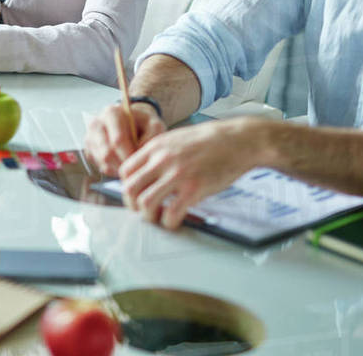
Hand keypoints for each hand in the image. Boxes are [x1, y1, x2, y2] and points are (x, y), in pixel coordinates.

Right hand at [84, 101, 164, 176]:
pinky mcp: (89, 149)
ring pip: (103, 161)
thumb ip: (152, 136)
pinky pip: (100, 166)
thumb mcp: (154, 125)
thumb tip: (139, 151)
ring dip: (119, 169)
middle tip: (136, 170)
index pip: (117, 140)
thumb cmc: (145, 124)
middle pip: (107, 153)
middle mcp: (96, 123)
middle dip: (124, 165)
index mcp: (111, 113)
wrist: (133, 123)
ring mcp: (90, 137)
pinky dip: (113, 170)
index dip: (130, 154)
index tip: (140, 161)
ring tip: (132, 168)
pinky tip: (124, 166)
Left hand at [120, 117, 263, 229]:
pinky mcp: (194, 189)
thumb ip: (158, 154)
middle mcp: (162, 160)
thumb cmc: (209, 140)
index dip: (127, 187)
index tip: (134, 195)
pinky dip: (168, 223)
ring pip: (146, 203)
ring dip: (148, 216)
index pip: (125, 171)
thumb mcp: (175, 139)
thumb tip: (145, 172)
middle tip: (141, 211)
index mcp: (155, 147)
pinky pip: (171, 213)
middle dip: (132, 205)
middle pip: (130, 188)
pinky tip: (174, 222)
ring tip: (157, 218)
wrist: (237, 140)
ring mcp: (177, 175)